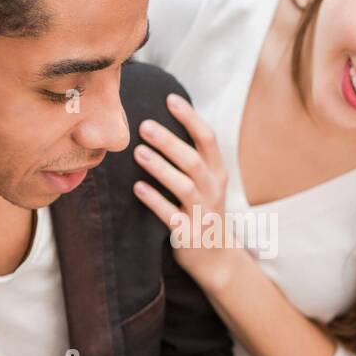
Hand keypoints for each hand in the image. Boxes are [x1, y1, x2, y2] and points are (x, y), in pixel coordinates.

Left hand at [132, 93, 246, 293]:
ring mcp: (203, 213)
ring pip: (184, 187)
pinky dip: (154, 201)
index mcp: (217, 172)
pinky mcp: (189, 234)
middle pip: (193, 161)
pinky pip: (171, 216)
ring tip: (138, 153)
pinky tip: (138, 188)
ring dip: (161, 168)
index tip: (170, 99)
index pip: (208, 139)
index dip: (190, 118)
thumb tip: (162, 122)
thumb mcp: (205, 182)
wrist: (215, 256)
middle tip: (144, 126)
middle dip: (169, 142)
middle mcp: (213, 190)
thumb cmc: (202, 210)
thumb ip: (190, 156)